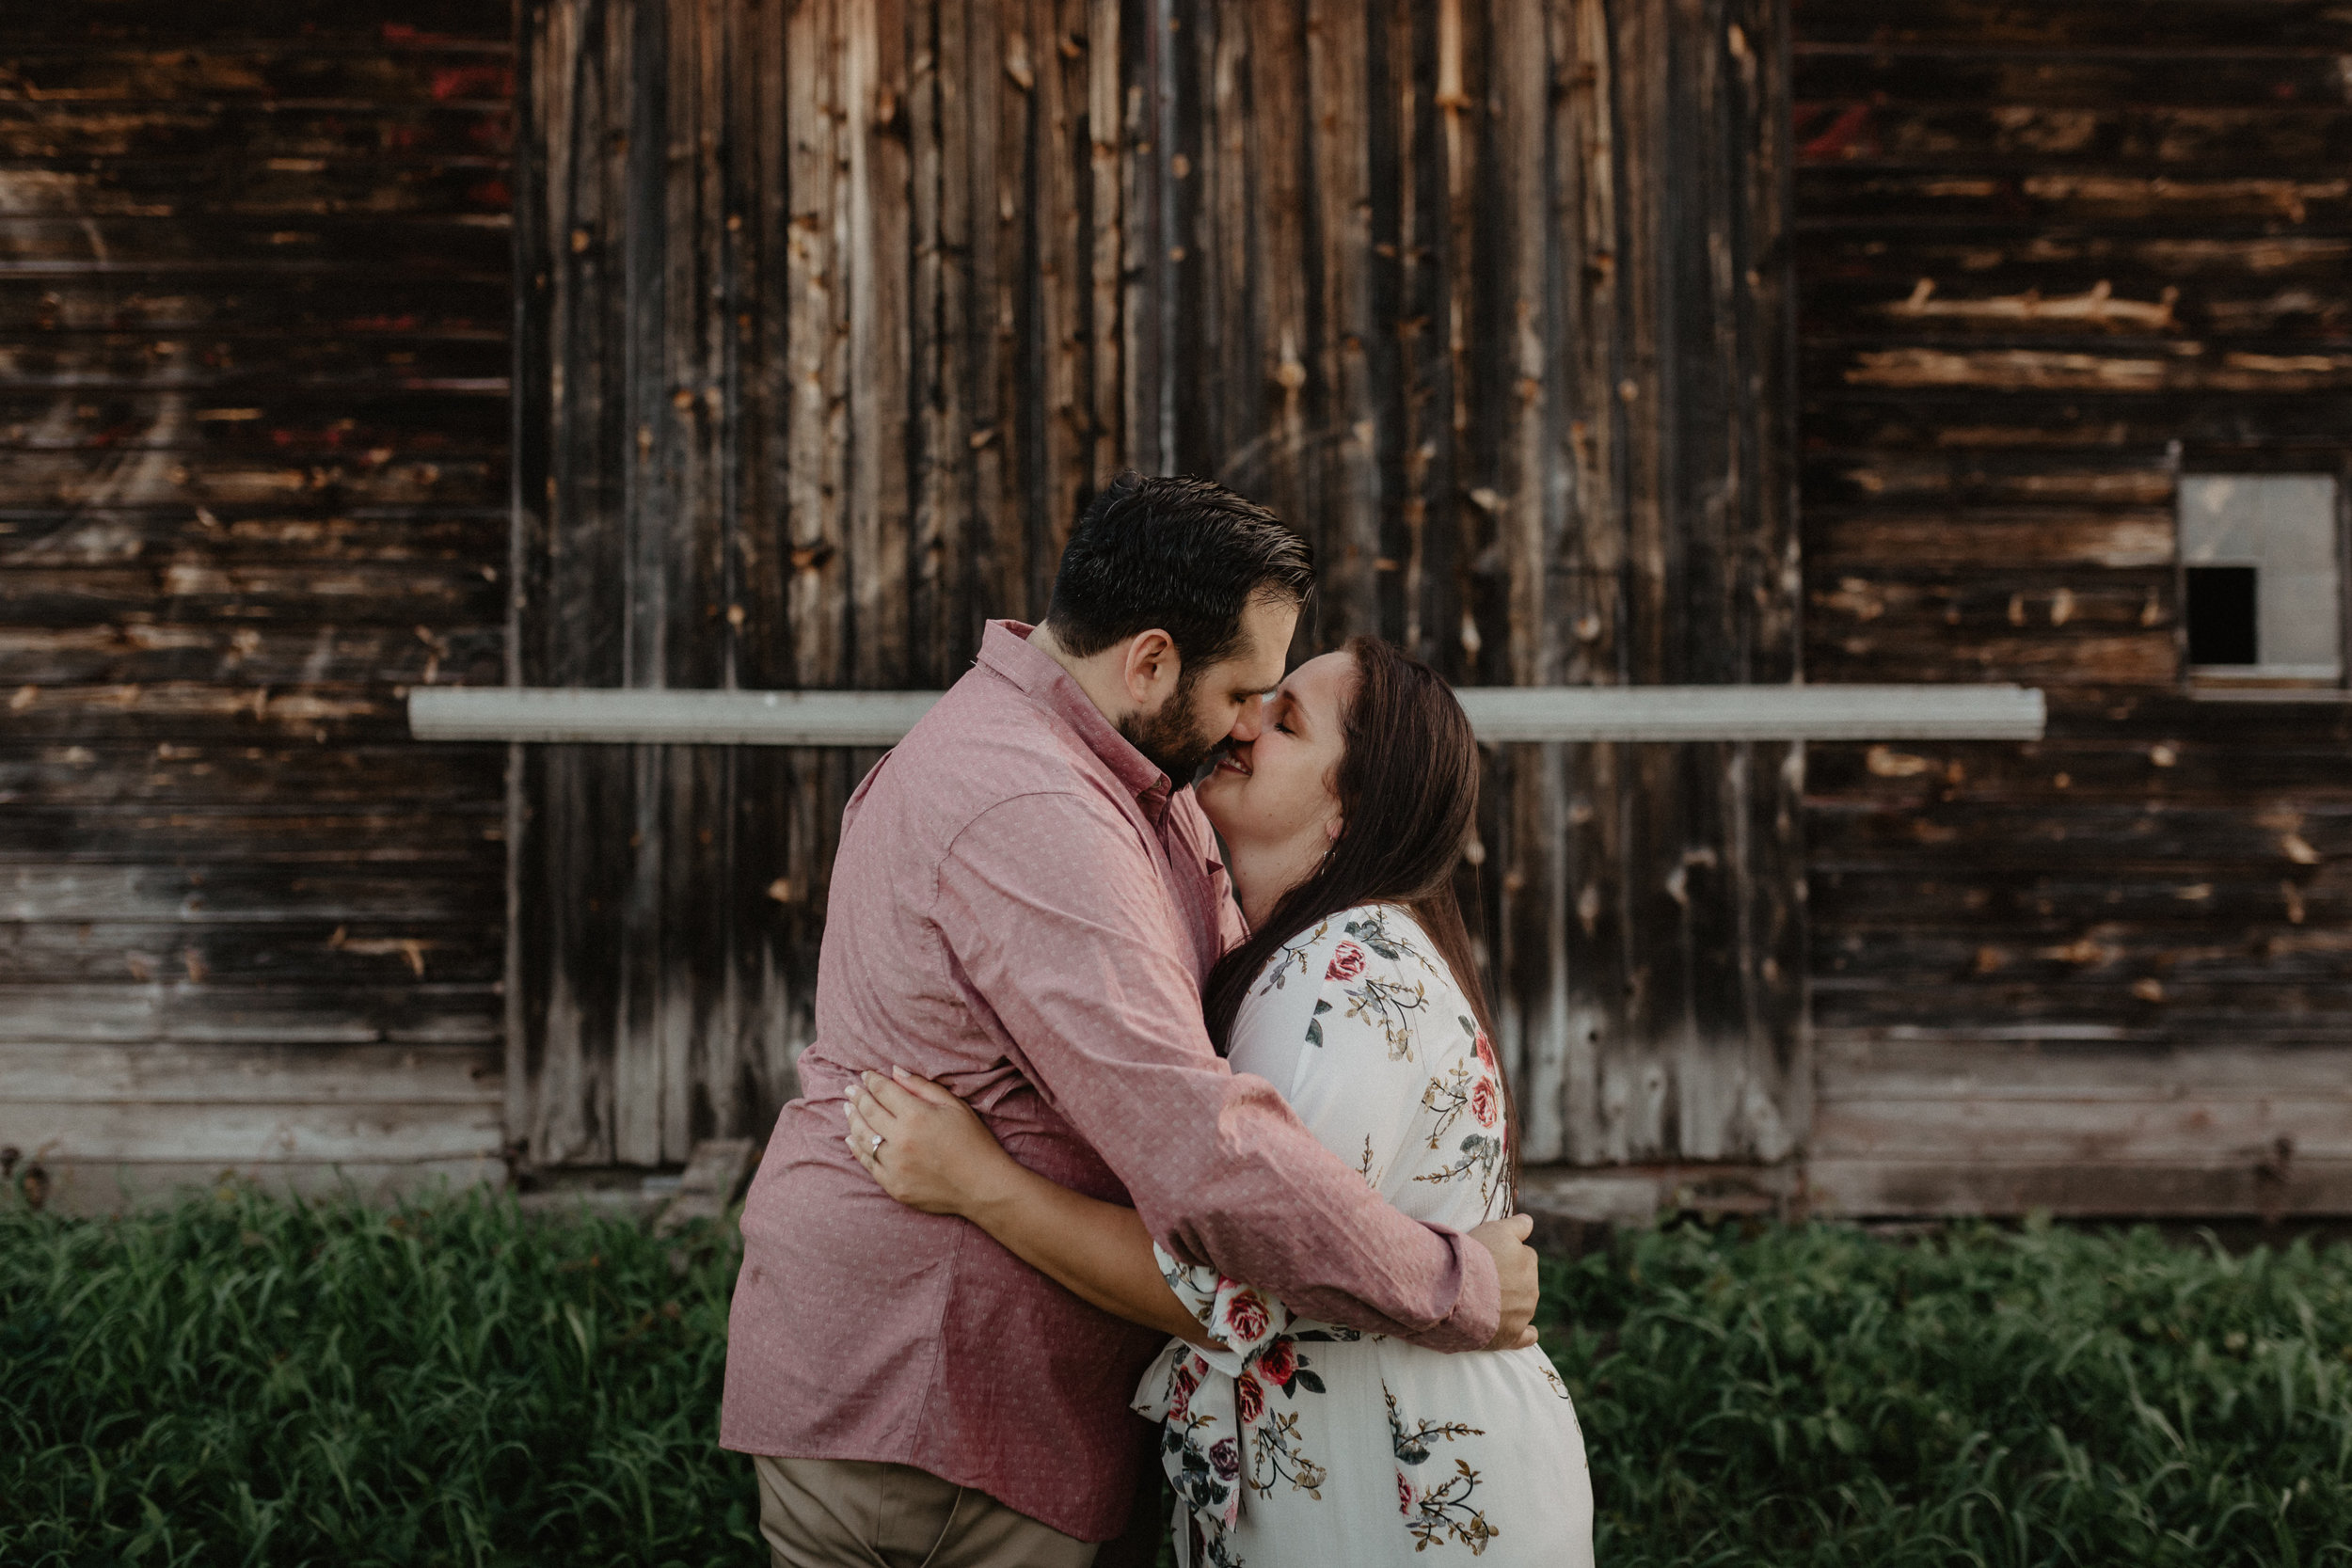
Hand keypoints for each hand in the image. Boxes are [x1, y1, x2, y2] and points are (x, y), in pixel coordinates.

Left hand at [845, 1068, 1019, 1218]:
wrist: (982, 1187)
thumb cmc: (973, 1142)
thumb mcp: (954, 1106)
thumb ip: (922, 1086)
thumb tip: (894, 1071)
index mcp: (916, 1115)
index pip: (884, 1091)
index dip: (872, 1080)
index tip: (866, 1075)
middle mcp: (900, 1139)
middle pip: (869, 1112)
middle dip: (858, 1097)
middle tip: (849, 1088)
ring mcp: (894, 1165)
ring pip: (862, 1137)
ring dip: (853, 1120)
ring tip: (848, 1109)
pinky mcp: (893, 1185)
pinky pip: (867, 1164)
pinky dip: (855, 1149)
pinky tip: (850, 1138)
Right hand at [1469, 1213, 1540, 1350]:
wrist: (1457, 1291)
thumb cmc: (1474, 1256)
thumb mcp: (1495, 1229)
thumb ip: (1518, 1225)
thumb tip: (1530, 1222)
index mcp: (1528, 1261)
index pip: (1525, 1256)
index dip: (1506, 1256)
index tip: (1489, 1258)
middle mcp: (1531, 1288)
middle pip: (1523, 1281)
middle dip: (1509, 1280)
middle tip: (1483, 1279)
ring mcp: (1523, 1314)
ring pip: (1523, 1306)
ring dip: (1510, 1303)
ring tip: (1483, 1301)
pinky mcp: (1513, 1336)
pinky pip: (1527, 1336)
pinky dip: (1526, 1334)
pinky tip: (1524, 1333)